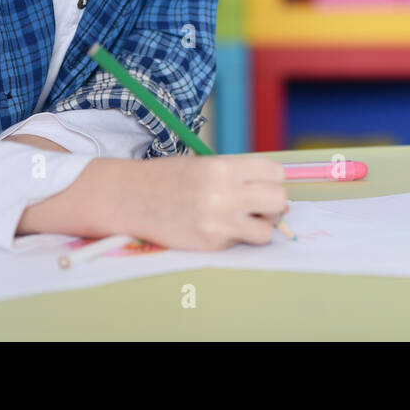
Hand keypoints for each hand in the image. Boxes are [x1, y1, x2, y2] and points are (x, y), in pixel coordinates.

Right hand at [103, 154, 287, 250]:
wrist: (131, 198)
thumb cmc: (169, 178)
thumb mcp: (205, 165)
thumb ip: (236, 175)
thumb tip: (270, 189)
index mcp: (224, 167)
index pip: (274, 172)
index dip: (273, 179)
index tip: (263, 183)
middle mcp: (224, 194)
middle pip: (278, 200)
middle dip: (274, 203)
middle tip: (260, 204)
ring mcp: (218, 222)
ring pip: (267, 230)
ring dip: (261, 226)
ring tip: (244, 220)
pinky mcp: (211, 244)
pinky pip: (242, 243)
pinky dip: (238, 237)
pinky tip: (221, 228)